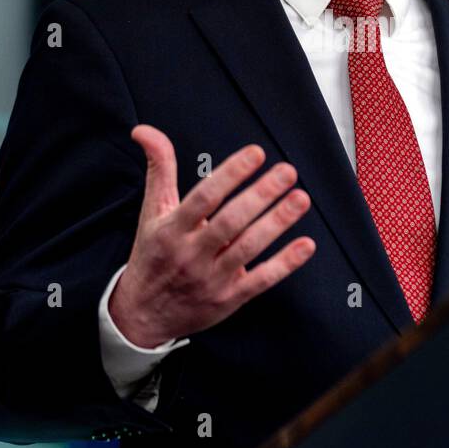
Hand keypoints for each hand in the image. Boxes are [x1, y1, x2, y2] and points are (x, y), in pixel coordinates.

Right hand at [108, 124, 315, 347]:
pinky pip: (261, 280)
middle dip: (261, 195)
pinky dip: (285, 264)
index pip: (204, 198)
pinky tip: (305, 245)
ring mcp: (211, 279)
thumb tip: (145, 131)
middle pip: (230, 222)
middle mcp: (191, 254)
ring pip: (248, 248)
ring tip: (300, 199)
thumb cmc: (153, 256)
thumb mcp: (151, 212)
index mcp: (172, 230)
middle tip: (287, 171)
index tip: (255, 154)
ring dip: (277, 222)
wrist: (143, 315)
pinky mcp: (229, 299)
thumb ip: (158, 169)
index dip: (230, 174)